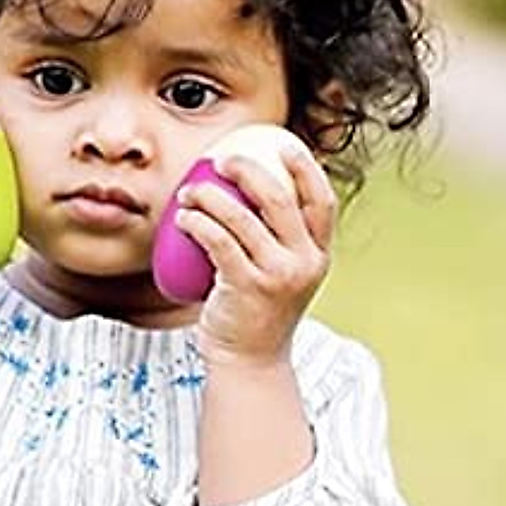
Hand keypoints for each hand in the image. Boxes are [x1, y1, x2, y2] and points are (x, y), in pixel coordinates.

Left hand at [174, 131, 336, 366]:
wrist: (250, 362)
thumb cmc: (259, 310)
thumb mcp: (285, 273)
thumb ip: (281, 239)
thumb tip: (258, 186)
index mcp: (319, 255)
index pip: (322, 200)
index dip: (305, 167)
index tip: (282, 143)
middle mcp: (304, 263)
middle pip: (280, 198)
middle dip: (248, 169)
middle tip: (221, 160)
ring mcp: (277, 276)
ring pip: (241, 217)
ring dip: (210, 195)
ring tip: (189, 191)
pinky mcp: (246, 287)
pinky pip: (217, 240)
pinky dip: (197, 222)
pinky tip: (182, 217)